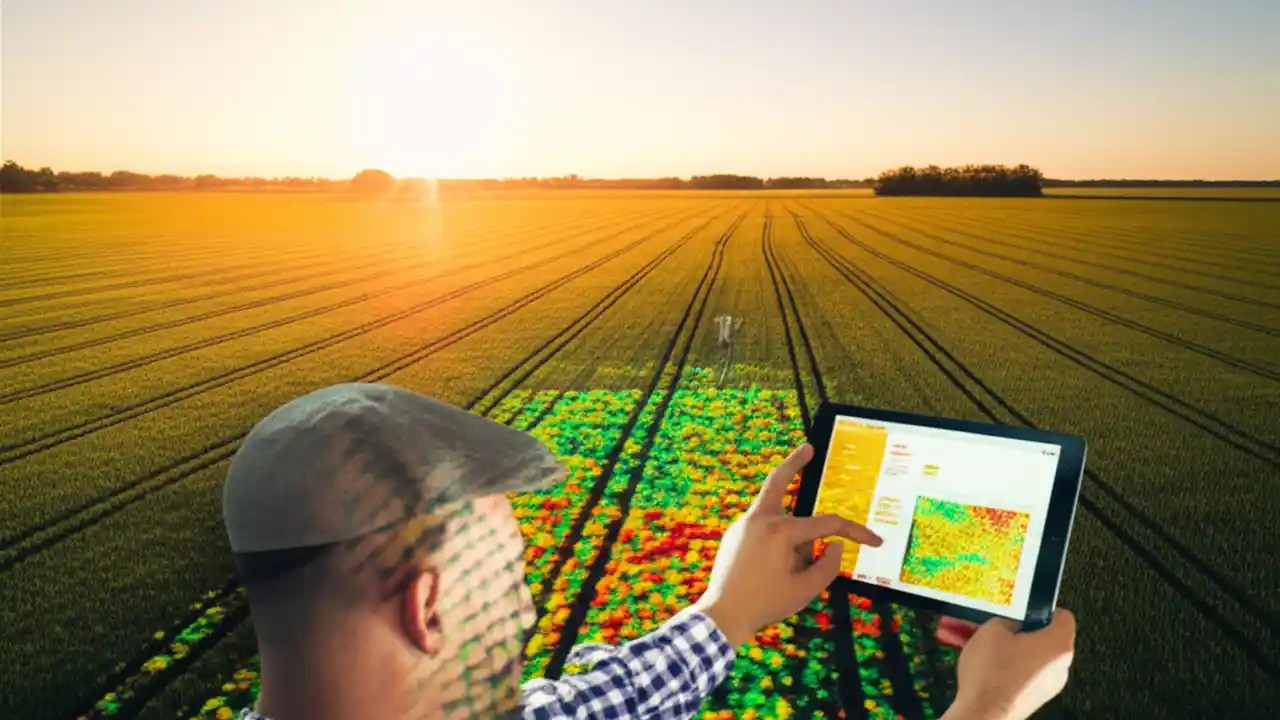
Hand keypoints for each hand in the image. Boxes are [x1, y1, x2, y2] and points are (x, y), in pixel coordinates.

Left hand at [692, 444, 882, 645]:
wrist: (722, 615)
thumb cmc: (765, 603)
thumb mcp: (806, 590)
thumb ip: (828, 565)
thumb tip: (833, 545)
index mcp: (781, 531)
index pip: (828, 524)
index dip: (856, 532)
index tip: (875, 541)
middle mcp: (760, 519)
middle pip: (779, 482)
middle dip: (795, 462)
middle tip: (808, 447)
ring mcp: (743, 525)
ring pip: (779, 521)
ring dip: (791, 541)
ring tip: (784, 576)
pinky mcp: (734, 534)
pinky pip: (763, 533)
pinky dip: (775, 546)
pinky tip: (768, 573)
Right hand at [938, 609, 1076, 719]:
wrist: (984, 712)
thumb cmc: (991, 673)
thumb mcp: (993, 628)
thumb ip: (1009, 619)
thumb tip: (1013, 622)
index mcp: (1059, 644)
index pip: (1063, 616)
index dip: (1043, 610)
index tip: (1025, 610)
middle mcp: (1061, 666)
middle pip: (1049, 638)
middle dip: (1025, 631)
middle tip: (1003, 627)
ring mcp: (1051, 685)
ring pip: (1037, 657)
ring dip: (1018, 650)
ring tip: (991, 648)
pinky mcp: (1036, 697)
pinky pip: (1029, 674)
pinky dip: (1014, 668)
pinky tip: (992, 667)